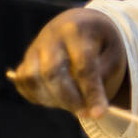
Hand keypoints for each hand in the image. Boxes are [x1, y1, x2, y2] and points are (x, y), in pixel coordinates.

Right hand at [8, 8, 127, 119]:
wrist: (79, 23)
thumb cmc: (101, 42)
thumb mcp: (113, 53)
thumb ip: (102, 74)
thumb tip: (88, 101)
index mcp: (77, 31)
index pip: (83, 66)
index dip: (91, 92)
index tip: (99, 114)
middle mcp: (51, 37)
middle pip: (51, 73)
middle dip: (69, 99)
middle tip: (85, 114)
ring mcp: (35, 47)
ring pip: (32, 78)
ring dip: (51, 99)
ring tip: (73, 105)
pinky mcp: (26, 59)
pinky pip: (23, 83)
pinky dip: (38, 96)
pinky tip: (57, 100)